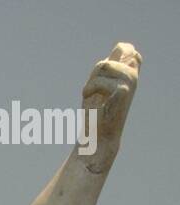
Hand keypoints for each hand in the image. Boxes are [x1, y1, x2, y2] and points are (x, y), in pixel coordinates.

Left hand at [82, 42, 141, 162]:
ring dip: (91, 83)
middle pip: (107, 60)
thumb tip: (120, 48)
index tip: (105, 73)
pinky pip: (99, 81)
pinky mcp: (123, 90)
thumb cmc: (96, 114)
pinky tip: (91, 102)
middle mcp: (133, 76)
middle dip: (95, 75)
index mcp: (130, 75)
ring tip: (93, 97)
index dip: (115, 55)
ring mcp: (130, 81)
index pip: (128, 51)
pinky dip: (89, 90)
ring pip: (102, 66)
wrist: (97, 138)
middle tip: (95, 93)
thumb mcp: (101, 86)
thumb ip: (109, 68)